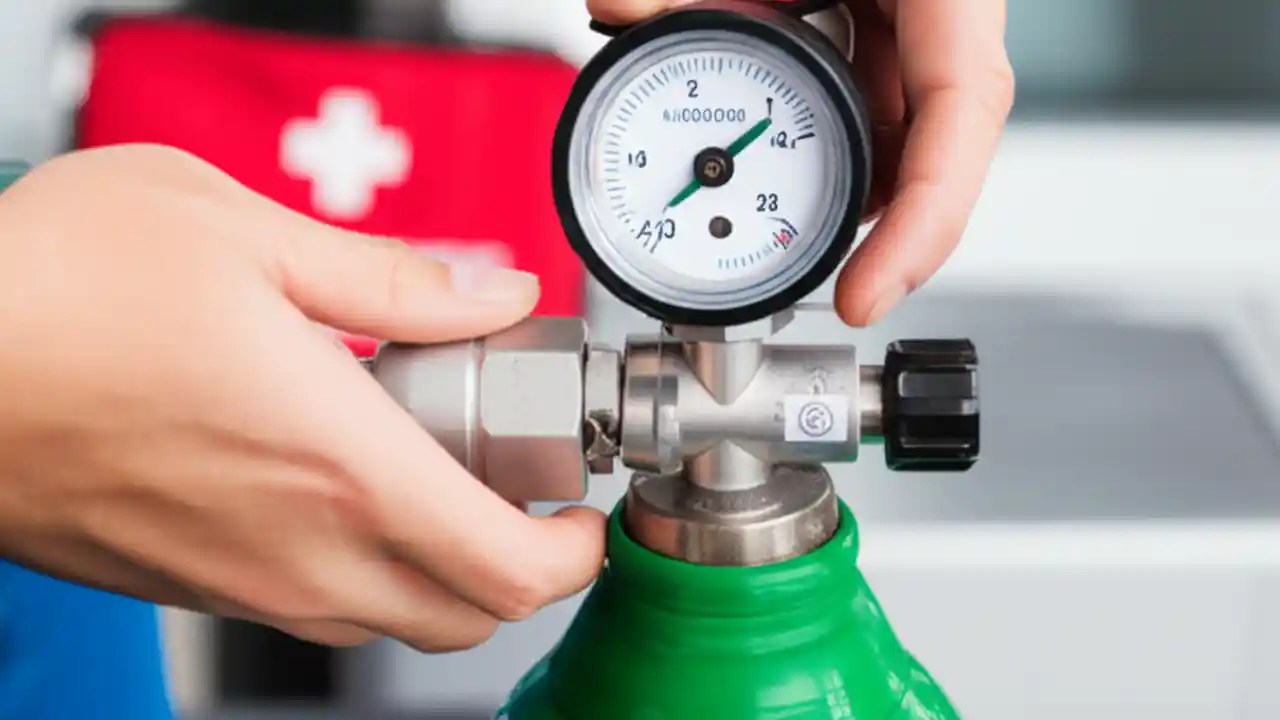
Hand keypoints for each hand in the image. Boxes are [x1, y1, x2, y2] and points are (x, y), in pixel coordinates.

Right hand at [0, 145, 605, 651]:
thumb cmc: (56, 288)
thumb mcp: (248, 236)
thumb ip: (397, 278)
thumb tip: (493, 294)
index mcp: (342, 467)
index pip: (511, 571)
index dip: (575, 553)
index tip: (583, 507)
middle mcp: (300, 550)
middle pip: (466, 615)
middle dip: (519, 560)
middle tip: (511, 472)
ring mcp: (238, 581)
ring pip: (390, 618)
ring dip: (439, 562)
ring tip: (420, 461)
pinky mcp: (185, 582)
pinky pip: (309, 603)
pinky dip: (359, 562)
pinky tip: (327, 471)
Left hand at [590, 0, 1014, 325]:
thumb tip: (615, 7)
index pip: (964, 110)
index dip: (924, 223)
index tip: (863, 292)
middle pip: (934, 137)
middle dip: (870, 220)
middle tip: (811, 283)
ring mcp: (912, 4)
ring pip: (897, 119)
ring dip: (833, 179)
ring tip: (763, 224)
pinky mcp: (875, 7)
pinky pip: (861, 83)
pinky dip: (808, 124)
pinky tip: (759, 141)